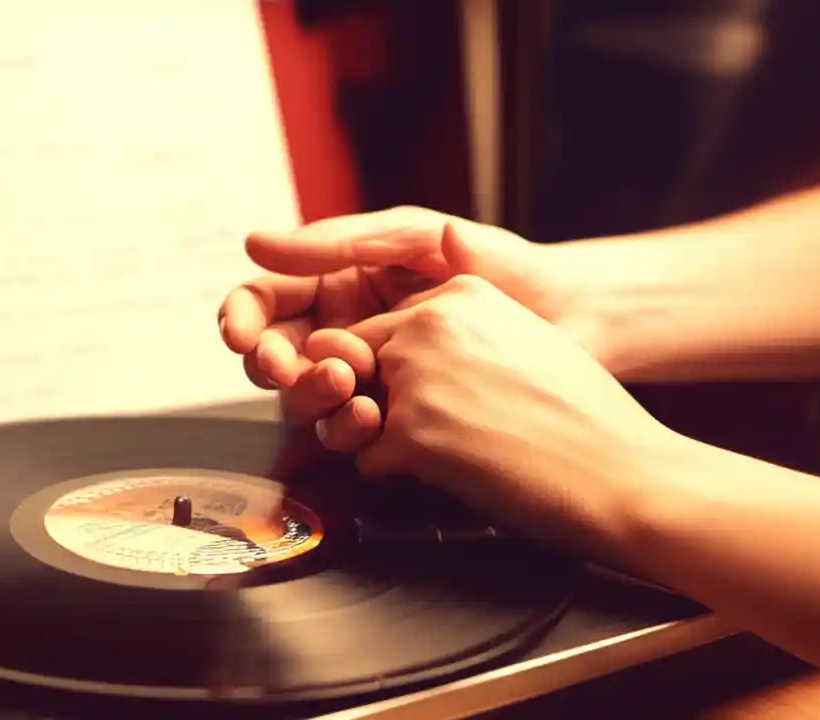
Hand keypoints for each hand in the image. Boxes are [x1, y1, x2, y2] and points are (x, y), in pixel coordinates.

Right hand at [217, 206, 600, 424]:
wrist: (578, 320)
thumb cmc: (508, 266)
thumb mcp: (421, 237)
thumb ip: (345, 241)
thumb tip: (259, 242)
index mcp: (343, 280)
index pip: (269, 298)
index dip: (243, 316)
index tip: (241, 332)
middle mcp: (346, 330)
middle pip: (274, 353)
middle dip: (269, 362)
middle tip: (282, 366)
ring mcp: (371, 378)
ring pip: (303, 396)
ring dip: (309, 396)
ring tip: (344, 388)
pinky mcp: (397, 420)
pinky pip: (349, 430)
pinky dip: (348, 428)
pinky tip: (369, 421)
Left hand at [331, 268, 674, 551]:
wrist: (623, 474)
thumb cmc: (584, 418)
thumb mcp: (524, 339)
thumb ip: (464, 332)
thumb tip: (407, 352)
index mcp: (459, 291)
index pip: (386, 329)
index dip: (405, 373)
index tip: (449, 399)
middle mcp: (428, 320)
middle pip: (360, 367)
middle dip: (385, 403)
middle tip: (452, 431)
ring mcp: (414, 375)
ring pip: (357, 414)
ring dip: (390, 440)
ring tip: (459, 451)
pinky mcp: (409, 434)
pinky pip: (369, 462)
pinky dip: (402, 479)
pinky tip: (460, 474)